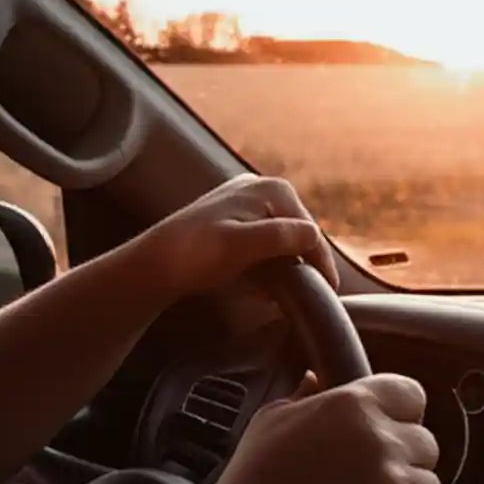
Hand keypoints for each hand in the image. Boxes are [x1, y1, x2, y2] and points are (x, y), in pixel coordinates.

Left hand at [134, 175, 338, 298]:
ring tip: (285, 293)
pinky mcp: (236, 218)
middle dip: (302, 264)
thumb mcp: (242, 244)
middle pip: (298, 234)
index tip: (330, 292)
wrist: (154, 265)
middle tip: (308, 295)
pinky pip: (265, 243)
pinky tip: (263, 285)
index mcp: (272, 189)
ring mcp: (249, 202)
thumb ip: (281, 236)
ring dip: (286, 266)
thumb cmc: (196, 254)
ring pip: (282, 240)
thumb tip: (314, 236)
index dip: (321, 262)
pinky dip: (269, 263)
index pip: (310, 231)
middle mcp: (263, 188)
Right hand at [196, 373, 440, 483]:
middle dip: (406, 459)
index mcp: (355, 404)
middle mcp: (383, 440)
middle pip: (427, 444)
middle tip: (370, 477)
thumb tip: (317, 377)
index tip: (387, 429)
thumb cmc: (252, 481)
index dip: (403, 413)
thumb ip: (305, 396)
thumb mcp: (271, 420)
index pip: (413, 395)